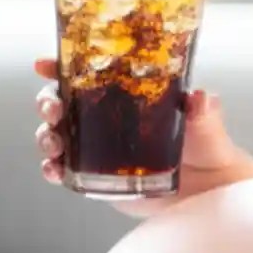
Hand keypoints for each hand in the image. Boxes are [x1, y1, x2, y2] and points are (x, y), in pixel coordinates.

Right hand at [33, 58, 252, 207]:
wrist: (209, 188)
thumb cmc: (207, 146)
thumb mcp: (205, 123)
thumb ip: (203, 111)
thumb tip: (200, 98)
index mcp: (128, 94)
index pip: (88, 74)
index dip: (61, 67)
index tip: (44, 64)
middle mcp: (107, 117)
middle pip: (62, 102)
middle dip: (48, 102)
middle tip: (54, 109)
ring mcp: (98, 147)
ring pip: (57, 135)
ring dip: (46, 137)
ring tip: (55, 145)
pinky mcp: (97, 175)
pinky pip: (65, 170)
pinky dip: (53, 169)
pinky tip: (54, 170)